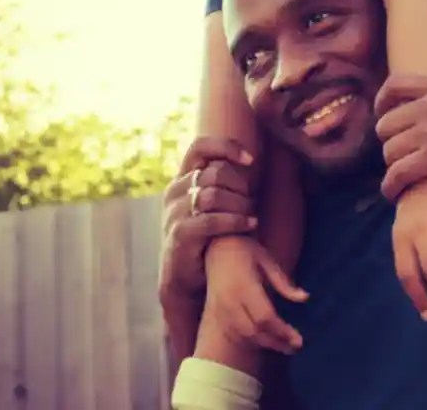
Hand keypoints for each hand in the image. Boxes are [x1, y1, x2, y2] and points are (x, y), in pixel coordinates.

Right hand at [159, 137, 258, 301]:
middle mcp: (175, 192)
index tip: (251, 159)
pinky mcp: (180, 234)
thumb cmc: (208, 238)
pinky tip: (250, 225)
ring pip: (214, 195)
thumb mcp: (213, 205)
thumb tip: (250, 161)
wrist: (186, 279)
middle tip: (252, 203)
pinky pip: (211, 220)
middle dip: (241, 186)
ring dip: (240, 204)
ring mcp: (174, 213)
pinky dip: (235, 221)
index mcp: (182, 180)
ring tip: (252, 216)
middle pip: (215, 173)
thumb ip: (222, 183)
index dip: (226, 147)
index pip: (199, 148)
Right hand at [204, 235, 308, 353]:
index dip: (282, 332)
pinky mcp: (215, 312)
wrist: (216, 247)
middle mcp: (229, 301)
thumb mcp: (267, 260)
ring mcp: (220, 308)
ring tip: (285, 347)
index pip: (265, 317)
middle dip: (276, 342)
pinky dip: (250, 341)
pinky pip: (233, 333)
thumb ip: (284, 283)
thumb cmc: (246, 250)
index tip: (299, 339)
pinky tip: (265, 342)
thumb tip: (305, 298)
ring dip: (265, 344)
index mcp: (244, 286)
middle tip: (295, 348)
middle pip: (254, 331)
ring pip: (243, 336)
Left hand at [374, 75, 426, 200]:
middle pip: (385, 124)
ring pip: (389, 152)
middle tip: (400, 158)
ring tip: (401, 178)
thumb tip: (421, 102)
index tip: (384, 119)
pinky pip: (395, 174)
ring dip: (392, 168)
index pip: (394, 84)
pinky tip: (395, 193)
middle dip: (389, 143)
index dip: (382, 103)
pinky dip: (391, 186)